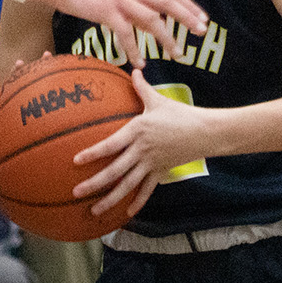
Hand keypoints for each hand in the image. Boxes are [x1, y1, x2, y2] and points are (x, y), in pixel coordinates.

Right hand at [27, 0, 206, 70]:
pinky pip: (125, 33)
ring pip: (152, 19)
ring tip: (177, 55)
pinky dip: (134, 49)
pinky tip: (140, 62)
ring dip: (167, 38)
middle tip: (201, 32)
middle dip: (188, 18)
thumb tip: (154, 21)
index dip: (190, 6)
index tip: (203, 20)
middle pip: (168, 2)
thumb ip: (136, 3)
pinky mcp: (106, 11)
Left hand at [70, 69, 208, 219]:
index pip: (110, 145)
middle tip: (76, 192)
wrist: (206, 132)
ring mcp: (151, 164)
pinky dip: (136, 202)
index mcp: (137, 131)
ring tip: (94, 211)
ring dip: (110, 199)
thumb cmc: (181, 114)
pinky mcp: (161, 172)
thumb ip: (142, 88)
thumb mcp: (159, 100)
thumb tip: (133, 69)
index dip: (92, 153)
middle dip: (94, 183)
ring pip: (127, 185)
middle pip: (114, 171)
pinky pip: (146, 190)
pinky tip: (126, 213)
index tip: (75, 161)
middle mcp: (141, 150)